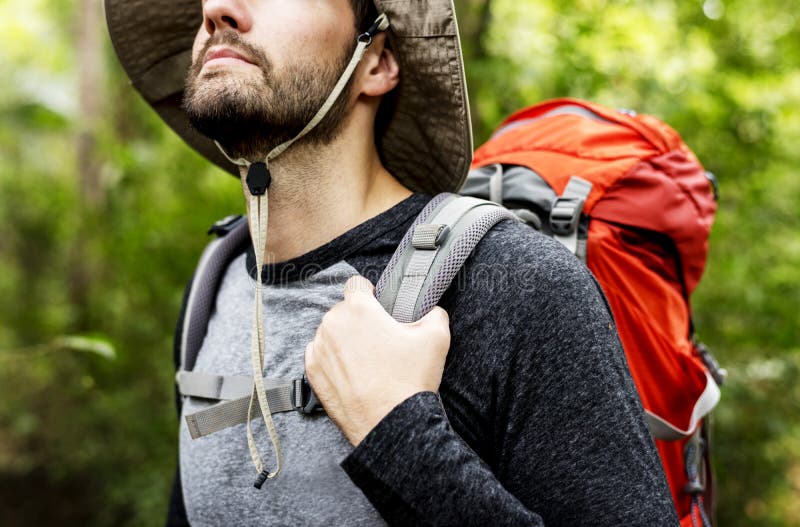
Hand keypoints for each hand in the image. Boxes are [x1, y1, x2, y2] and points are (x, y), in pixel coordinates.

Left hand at [305, 275, 450, 445]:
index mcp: (357, 309)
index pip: (356, 284)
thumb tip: (431, 310)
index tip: (380, 307)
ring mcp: (318, 350)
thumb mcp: (437, 337)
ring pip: (331, 333)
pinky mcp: (312, 373)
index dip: (371, 293)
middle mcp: (332, 325)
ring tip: (369, 361)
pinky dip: (334, 360)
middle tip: (382, 341)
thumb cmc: (410, 381)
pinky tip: (354, 373)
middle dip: (360, 321)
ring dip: (346, 340)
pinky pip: (321, 355)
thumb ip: (434, 312)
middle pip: (344, 310)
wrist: (391, 425)